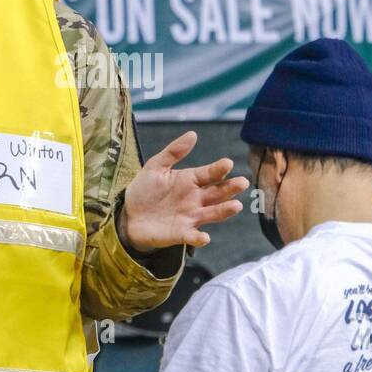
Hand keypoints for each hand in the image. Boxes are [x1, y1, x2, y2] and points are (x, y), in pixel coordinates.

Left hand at [120, 131, 247, 250]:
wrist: (128, 216)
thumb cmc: (144, 190)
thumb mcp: (156, 166)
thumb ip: (173, 151)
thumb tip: (193, 134)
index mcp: (190, 180)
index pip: (209, 174)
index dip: (219, 169)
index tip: (228, 163)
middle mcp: (196, 199)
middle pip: (217, 193)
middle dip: (230, 188)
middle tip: (242, 183)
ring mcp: (190, 217)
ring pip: (212, 213)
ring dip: (224, 211)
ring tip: (236, 206)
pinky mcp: (181, 233)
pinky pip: (193, 236)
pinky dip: (199, 238)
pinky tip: (204, 237)